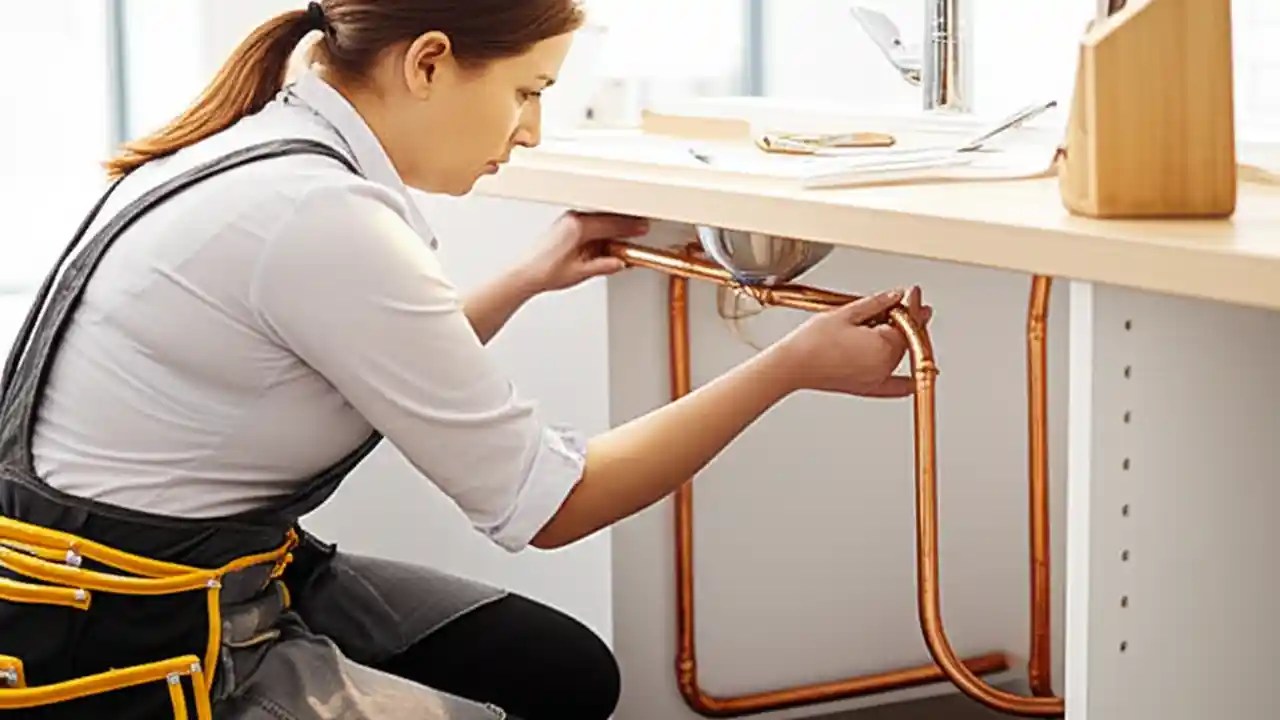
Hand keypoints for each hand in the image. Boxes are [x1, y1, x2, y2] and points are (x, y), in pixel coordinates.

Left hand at [519, 211, 650, 292]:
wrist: (525, 273)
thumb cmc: (544, 271)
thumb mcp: (581, 272)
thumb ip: (604, 265)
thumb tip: (620, 263)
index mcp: (579, 227)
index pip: (612, 224)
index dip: (630, 227)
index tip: (643, 228)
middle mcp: (573, 219)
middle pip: (607, 219)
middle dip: (625, 225)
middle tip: (641, 229)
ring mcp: (568, 221)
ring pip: (599, 220)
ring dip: (614, 227)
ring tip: (627, 237)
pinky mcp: (565, 226)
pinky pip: (590, 224)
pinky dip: (602, 230)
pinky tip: (608, 240)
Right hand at [774, 286, 932, 397]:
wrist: (792, 365)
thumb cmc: (812, 342)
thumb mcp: (847, 313)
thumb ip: (877, 303)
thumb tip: (895, 296)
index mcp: (883, 346)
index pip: (909, 323)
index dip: (913, 305)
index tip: (913, 293)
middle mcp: (884, 366)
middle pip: (907, 340)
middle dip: (908, 321)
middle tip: (903, 303)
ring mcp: (877, 379)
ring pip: (899, 356)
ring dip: (901, 340)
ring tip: (888, 322)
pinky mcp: (867, 388)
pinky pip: (894, 387)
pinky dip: (906, 382)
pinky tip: (913, 379)